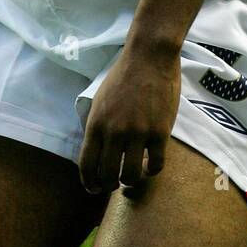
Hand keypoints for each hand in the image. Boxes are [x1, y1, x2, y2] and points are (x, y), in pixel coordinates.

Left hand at [78, 44, 180, 194]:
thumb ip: (97, 125)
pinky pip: (156, 165)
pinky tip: (150, 165)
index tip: (94, 189)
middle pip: (106, 175)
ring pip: (130, 175)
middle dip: (109, 186)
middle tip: (115, 184)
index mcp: (96, 124)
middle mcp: (114, 132)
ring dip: (130, 181)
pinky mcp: (159, 132)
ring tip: (133, 176)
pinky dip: (152, 170)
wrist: (149, 57)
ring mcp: (137, 133)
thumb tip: (97, 150)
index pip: (86, 165)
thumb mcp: (100, 100)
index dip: (89, 183)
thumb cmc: (124, 76)